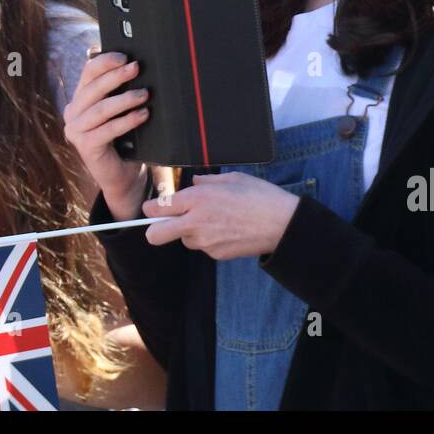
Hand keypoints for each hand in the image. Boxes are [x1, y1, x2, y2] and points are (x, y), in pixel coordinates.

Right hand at [63, 51, 151, 220]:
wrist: (122, 173)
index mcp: (80, 98)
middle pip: (93, 88)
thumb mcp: (120, 110)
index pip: (88, 72)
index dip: (105, 61)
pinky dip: (126, 121)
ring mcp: (75, 130)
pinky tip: (142, 115)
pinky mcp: (85, 146)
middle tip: (136, 68)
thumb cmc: (124, 138)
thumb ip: (120, 90)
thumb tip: (135, 66)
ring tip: (144, 95)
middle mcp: (73, 112)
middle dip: (116, 76)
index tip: (125, 56)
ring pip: (101, 109)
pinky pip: (106, 130)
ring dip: (124, 99)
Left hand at [140, 173, 299, 259]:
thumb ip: (205, 182)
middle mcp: (196, 222)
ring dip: (190, 232)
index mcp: (197, 199)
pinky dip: (209, 239)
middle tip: (166, 223)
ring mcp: (205, 242)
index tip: (154, 208)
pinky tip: (227, 229)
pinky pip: (203, 246)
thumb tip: (192, 184)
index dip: (151, 208)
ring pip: (183, 240)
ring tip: (215, 220)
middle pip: (155, 235)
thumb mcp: (232, 178)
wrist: (282, 224)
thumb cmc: (259, 196)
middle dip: (154, 230)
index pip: (156, 208)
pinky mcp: (216, 254)